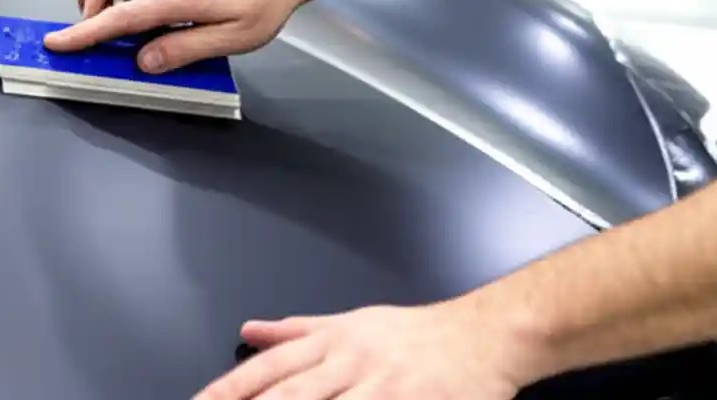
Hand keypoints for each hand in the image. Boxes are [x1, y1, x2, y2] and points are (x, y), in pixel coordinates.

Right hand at [42, 0, 315, 72]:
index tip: (56, 44)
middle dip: (87, 4)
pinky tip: (156, 17)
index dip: (81, 34)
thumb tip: (144, 62)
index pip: (115, 17)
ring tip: (135, 29)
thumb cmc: (264, 0)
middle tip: (109, 35)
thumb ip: (183, 50)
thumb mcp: (231, 39)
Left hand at [194, 300, 530, 399]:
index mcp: (333, 340)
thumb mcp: (353, 323)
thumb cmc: (418, 334)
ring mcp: (382, 386)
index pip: (269, 367)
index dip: (230, 388)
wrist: (485, 336)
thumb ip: (298, 331)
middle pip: (290, 393)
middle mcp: (352, 361)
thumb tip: (249, 331)